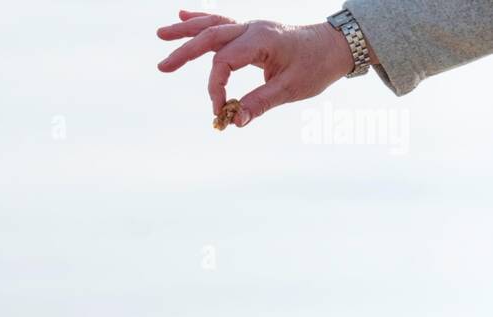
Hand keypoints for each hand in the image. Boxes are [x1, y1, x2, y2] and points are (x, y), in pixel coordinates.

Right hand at [157, 11, 358, 125]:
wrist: (334, 46)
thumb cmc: (315, 66)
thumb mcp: (290, 89)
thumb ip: (259, 104)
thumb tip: (234, 121)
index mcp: (261, 39)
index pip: (223, 62)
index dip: (215, 89)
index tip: (219, 111)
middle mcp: (252, 28)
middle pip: (209, 37)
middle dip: (184, 52)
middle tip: (162, 67)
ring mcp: (250, 26)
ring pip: (212, 25)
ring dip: (186, 30)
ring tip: (161, 34)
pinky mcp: (251, 31)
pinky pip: (221, 23)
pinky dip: (201, 19)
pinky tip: (182, 15)